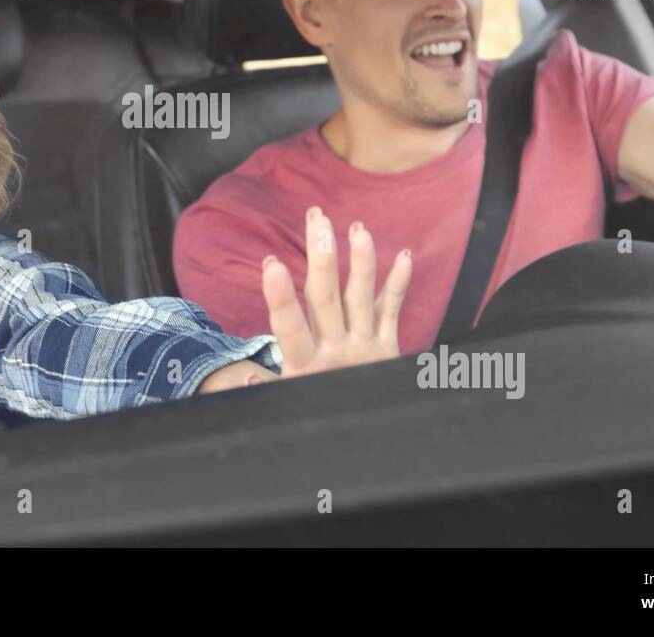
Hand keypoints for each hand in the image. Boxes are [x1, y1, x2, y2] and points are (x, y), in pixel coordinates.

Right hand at [196, 207, 410, 394]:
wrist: (365, 433)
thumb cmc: (317, 411)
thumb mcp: (288, 403)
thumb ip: (267, 388)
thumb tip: (247, 376)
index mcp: (305, 365)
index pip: (290, 327)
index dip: (280, 296)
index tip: (270, 262)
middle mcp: (336, 352)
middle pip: (326, 299)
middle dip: (321, 258)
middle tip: (317, 219)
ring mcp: (365, 347)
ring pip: (361, 298)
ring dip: (361, 261)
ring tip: (358, 228)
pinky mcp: (388, 347)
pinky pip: (392, 311)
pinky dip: (399, 284)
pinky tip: (406, 257)